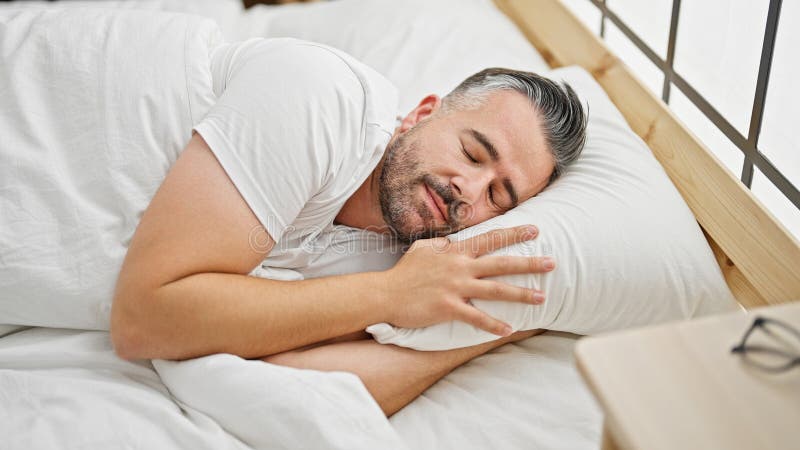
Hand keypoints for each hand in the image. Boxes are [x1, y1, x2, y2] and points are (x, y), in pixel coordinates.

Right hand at [381, 225, 554, 335]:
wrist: (385, 293)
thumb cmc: (404, 272)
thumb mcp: (424, 249)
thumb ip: (443, 244)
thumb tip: (453, 241)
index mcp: (456, 251)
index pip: (491, 239)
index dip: (514, 234)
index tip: (535, 230)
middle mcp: (460, 267)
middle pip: (501, 263)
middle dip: (529, 263)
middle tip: (552, 263)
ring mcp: (455, 287)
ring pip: (496, 289)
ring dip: (521, 294)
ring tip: (542, 297)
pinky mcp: (449, 308)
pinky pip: (476, 317)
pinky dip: (493, 324)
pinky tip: (509, 329)